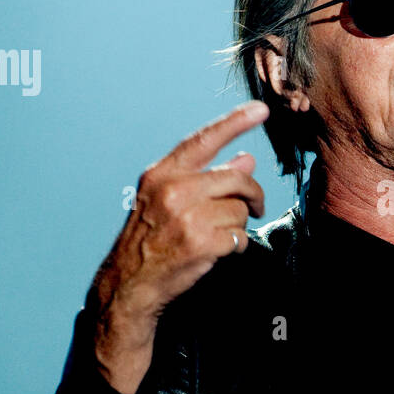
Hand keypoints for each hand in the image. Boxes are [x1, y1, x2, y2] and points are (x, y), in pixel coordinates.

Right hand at [89, 100, 268, 393]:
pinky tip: (220, 251)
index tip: (261, 110)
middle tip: (255, 206)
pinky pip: (240, 236)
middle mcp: (173, 190)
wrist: (131, 283)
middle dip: (252, 194)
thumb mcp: (168, 200)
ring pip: (240, 209)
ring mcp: (187, 217)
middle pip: (236, 178)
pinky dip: (237, 245)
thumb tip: (246, 159)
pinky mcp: (201, 244)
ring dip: (239, 224)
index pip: (204, 139)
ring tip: (220, 234)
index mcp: (162, 173)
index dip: (235, 122)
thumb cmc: (151, 239)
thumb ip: (205, 177)